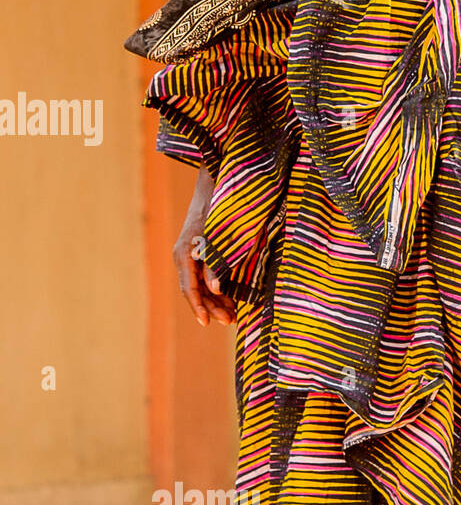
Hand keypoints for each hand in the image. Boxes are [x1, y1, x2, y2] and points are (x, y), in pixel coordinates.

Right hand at [174, 167, 236, 326]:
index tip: (206, 323)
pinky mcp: (201, 250)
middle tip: (230, 321)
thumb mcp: (217, 234)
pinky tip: (231, 297)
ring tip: (233, 314)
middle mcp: (184, 257)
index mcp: (184, 254)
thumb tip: (215, 288)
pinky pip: (207, 275)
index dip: (199, 306)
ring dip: (217, 299)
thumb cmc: (217, 206)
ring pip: (202, 284)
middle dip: (212, 307)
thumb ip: (216, 261)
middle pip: (196, 290)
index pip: (190, 288)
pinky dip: (218, 287)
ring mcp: (192, 254)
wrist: (214, 181)